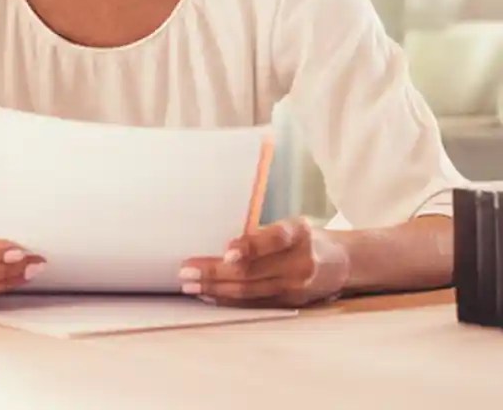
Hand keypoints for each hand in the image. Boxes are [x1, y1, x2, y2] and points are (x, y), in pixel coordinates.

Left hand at [179, 217, 349, 307]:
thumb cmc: (303, 238)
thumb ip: (261, 232)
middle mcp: (300, 261)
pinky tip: (208, 295)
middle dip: (215, 272)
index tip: (227, 253)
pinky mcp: (290, 303)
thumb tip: (215, 239)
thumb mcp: (290, 225)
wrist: (342, 263)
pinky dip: (228, 299)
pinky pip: (254, 303)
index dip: (250, 247)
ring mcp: (296, 286)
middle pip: (253, 270)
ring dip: (215, 288)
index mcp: (299, 233)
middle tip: (185, 271)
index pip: (275, 239)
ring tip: (189, 285)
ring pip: (249, 290)